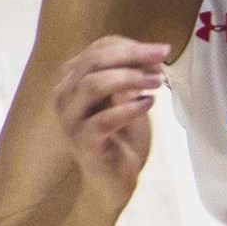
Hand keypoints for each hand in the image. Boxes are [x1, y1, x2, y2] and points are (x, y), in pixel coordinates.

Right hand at [53, 36, 167, 205]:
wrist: (113, 179)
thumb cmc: (121, 134)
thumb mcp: (126, 96)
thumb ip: (132, 74)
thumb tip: (153, 53)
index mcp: (72, 79)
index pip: (98, 49)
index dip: (131, 46)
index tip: (161, 52)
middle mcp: (64, 96)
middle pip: (94, 61)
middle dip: (132, 55)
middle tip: (162, 58)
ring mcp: (70, 120)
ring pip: (93, 85)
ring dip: (130, 79)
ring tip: (157, 83)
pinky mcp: (83, 143)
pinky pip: (103, 120)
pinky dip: (129, 109)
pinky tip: (149, 104)